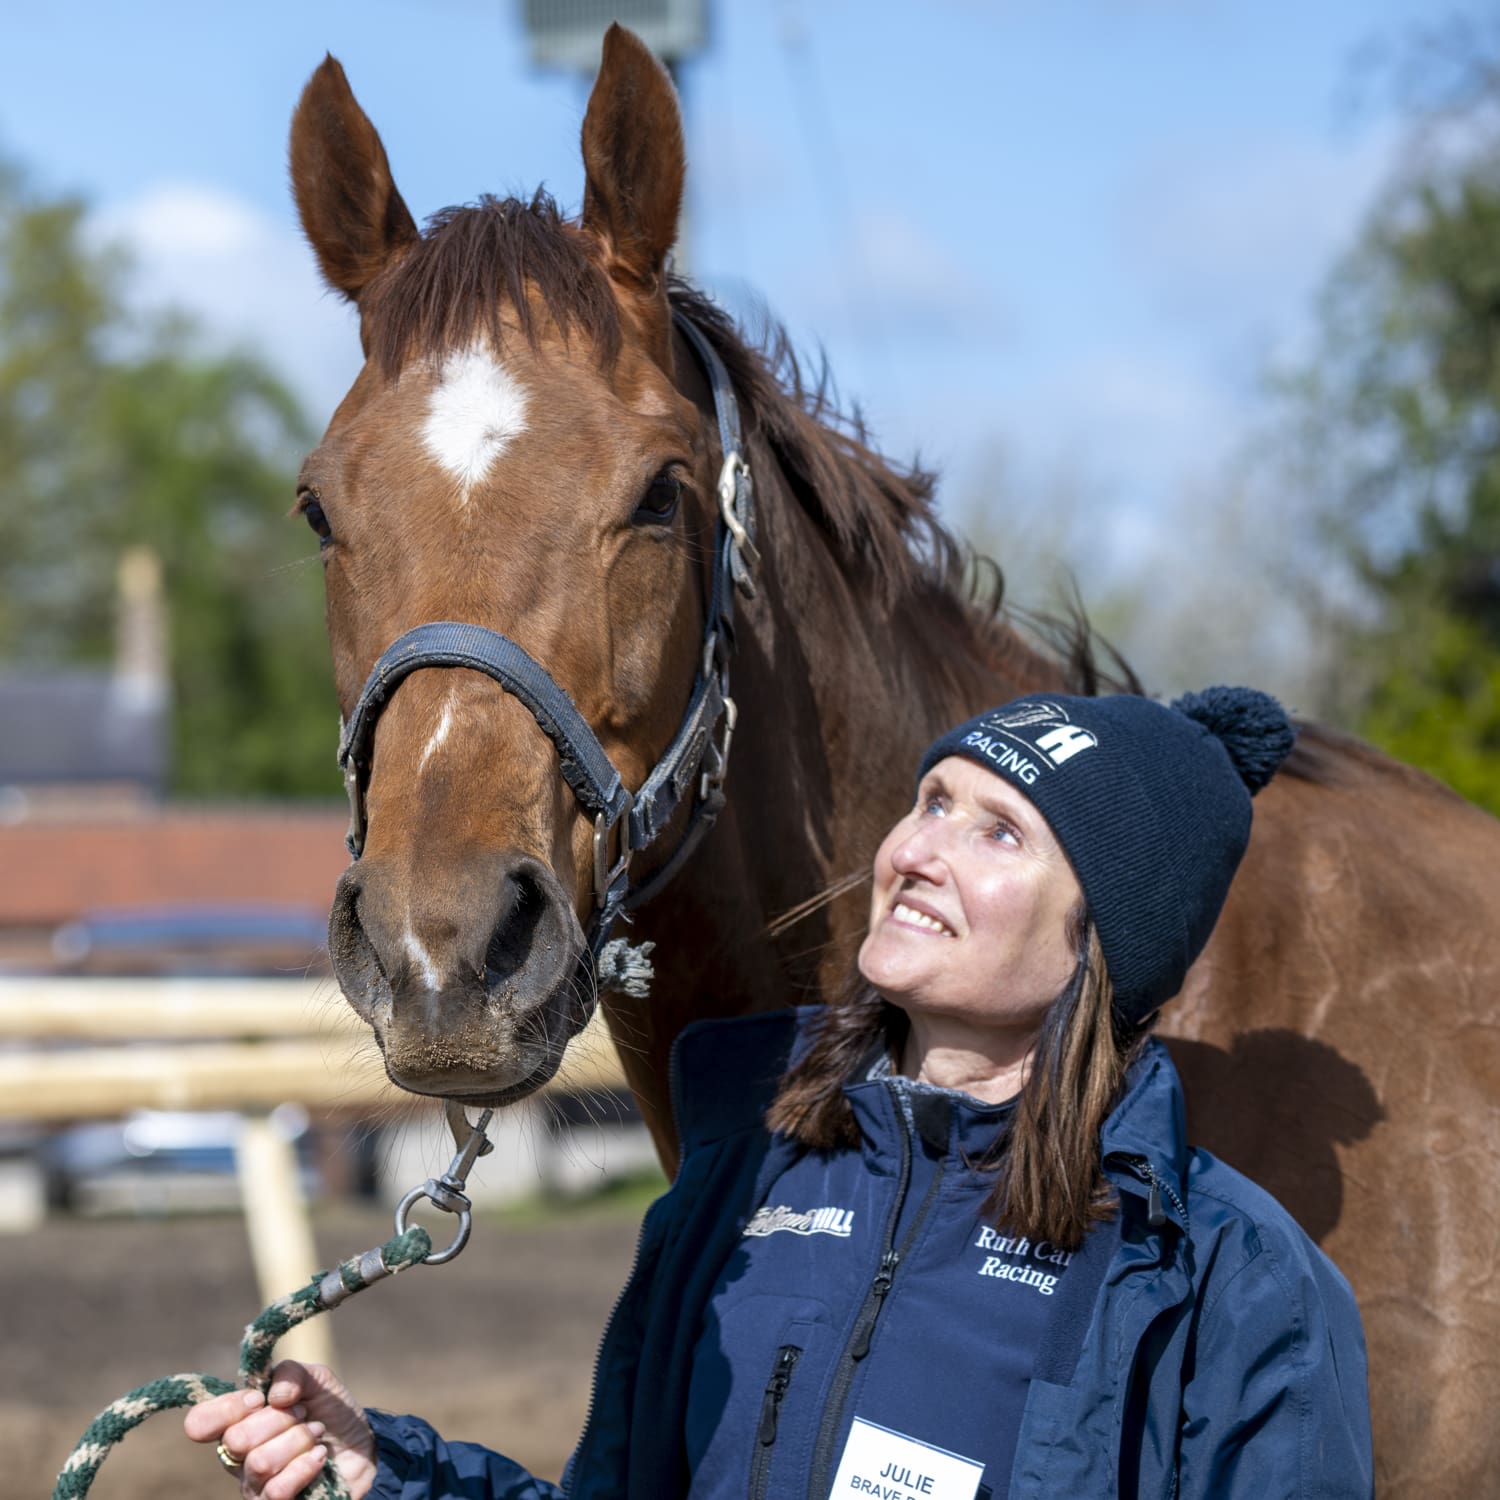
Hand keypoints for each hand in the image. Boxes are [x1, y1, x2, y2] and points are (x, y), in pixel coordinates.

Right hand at [184, 1359, 377, 1499]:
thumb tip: (275, 1395)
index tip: (261, 1399)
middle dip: (279, 1420)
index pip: (200, 1422)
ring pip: (259, 1463)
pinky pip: (278, 1491)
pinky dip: (305, 1466)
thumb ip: (293, 1373)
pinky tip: (320, 1457)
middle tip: (303, 1415)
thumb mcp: (318, 1380)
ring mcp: (254, 1488)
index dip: (228, 1408)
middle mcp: (239, 1459)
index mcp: (239, 1423)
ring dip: (297, 1441)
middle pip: (235, 1440)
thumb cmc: (331, 1413)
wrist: (362, 1447)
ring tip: (316, 1435)